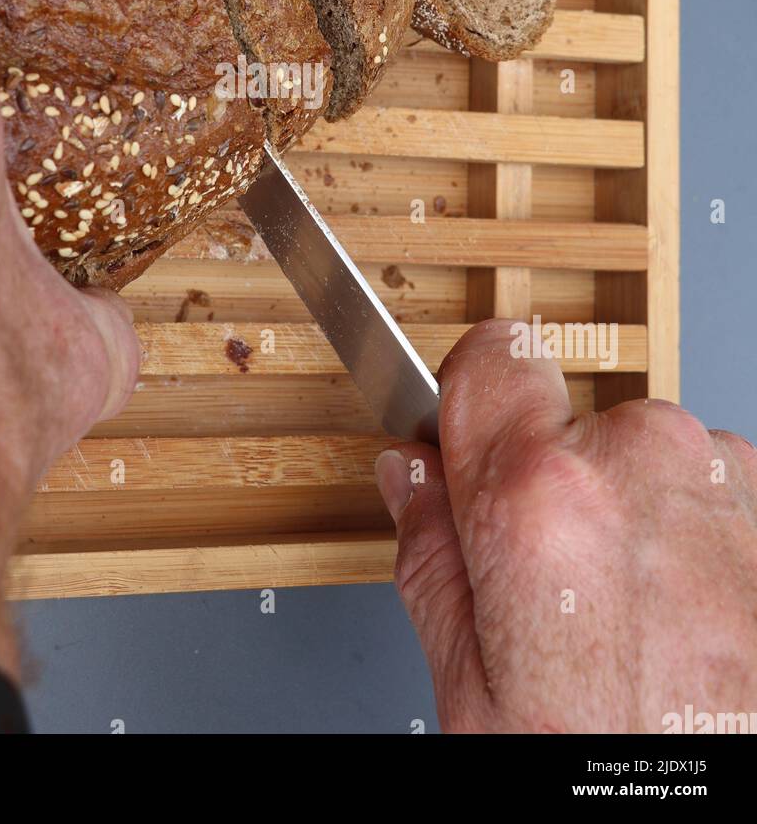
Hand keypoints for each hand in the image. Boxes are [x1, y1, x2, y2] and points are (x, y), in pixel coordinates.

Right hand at [375, 318, 756, 732]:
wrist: (733, 804)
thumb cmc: (622, 770)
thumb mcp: (478, 692)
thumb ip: (430, 559)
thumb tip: (411, 477)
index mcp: (544, 495)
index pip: (494, 355)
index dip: (471, 398)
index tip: (470, 438)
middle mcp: (643, 463)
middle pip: (571, 426)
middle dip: (556, 488)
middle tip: (557, 592)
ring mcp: (721, 482)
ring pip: (644, 463)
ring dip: (633, 518)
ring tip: (638, 625)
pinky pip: (706, 496)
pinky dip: (693, 543)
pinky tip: (687, 623)